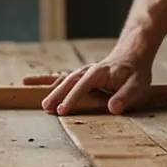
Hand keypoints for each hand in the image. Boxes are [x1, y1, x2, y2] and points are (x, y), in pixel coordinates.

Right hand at [26, 55, 153, 115]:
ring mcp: (82, 72)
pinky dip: (46, 80)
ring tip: (40, 103)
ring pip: (62, 80)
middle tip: (46, 108)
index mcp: (99, 72)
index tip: (62, 110)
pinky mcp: (79, 76)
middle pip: (68, 82)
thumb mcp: (137, 85)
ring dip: (50, 90)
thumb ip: (125, 96)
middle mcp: (87, 70)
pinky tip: (29, 82)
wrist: (132, 56)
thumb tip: (113, 108)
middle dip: (56, 95)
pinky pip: (60, 78)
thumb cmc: (135, 73)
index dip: (72, 97)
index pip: (82, 85)